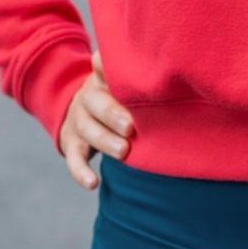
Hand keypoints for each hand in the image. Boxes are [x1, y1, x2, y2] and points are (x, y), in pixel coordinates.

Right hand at [58, 49, 135, 188]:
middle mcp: (88, 96)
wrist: (81, 110)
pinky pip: (74, 158)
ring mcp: (78, 120)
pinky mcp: (71, 143)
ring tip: (124, 151)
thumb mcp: (122, 81)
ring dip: (105, 140)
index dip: (107, 67)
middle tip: (131, 127)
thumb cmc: (117, 96)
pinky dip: (80, 171)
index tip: (120, 72)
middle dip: (112, 114)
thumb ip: (140, 78)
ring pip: (87, 129)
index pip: (102, 66)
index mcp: (102, 77)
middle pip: (95, 102)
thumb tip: (175, 68)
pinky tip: (93, 183)